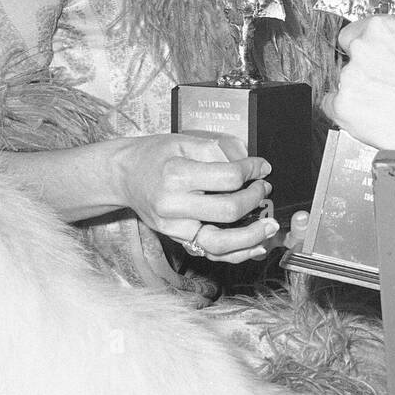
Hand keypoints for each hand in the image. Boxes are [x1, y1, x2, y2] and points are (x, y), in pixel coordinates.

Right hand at [113, 132, 276, 262]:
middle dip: (255, 199)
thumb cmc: (154, 155)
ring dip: (252, 236)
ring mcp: (174, 227)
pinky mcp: (176, 239)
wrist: (124, 176)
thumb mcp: (182, 140)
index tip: (262, 166)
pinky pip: (210, 252)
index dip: (252, 171)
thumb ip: (215, 150)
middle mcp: (174, 205)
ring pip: (220, 243)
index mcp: (177, 175)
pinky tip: (256, 247)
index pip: (228, 177)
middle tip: (264, 188)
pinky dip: (236, 253)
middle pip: (228, 211)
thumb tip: (247, 162)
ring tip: (271, 226)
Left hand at [324, 12, 394, 149]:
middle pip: (349, 57)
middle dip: (364, 68)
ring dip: (357, 89)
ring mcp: (349, 80)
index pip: (354, 31)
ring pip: (342, 81)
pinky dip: (343, 109)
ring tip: (381, 100)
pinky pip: (331, 105)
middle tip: (384, 80)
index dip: (365, 45)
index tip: (374, 55)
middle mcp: (360, 50)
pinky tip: (363, 112)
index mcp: (380, 29)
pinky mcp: (344, 107)